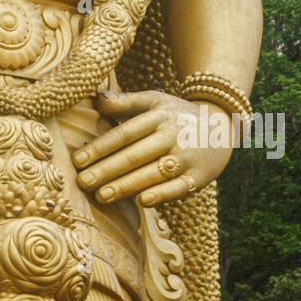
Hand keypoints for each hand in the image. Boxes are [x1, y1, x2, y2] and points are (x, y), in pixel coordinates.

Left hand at [71, 90, 233, 206]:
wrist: (222, 126)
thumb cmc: (176, 115)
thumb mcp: (154, 101)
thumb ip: (124, 102)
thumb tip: (94, 99)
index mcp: (158, 116)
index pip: (124, 134)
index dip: (100, 147)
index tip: (78, 160)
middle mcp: (172, 136)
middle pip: (135, 155)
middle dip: (107, 170)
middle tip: (82, 182)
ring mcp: (187, 157)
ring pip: (153, 173)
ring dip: (127, 185)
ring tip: (102, 195)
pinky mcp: (200, 176)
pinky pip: (180, 187)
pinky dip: (162, 194)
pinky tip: (142, 201)